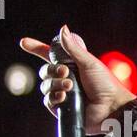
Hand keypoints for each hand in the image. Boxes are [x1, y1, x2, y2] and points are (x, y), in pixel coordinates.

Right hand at [19, 25, 136, 135]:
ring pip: (45, 86)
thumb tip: (63, 28)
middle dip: (52, 71)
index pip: (50, 56)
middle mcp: (66, 79)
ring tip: (70, 87)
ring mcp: (63, 94)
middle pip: (45, 71)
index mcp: (72, 66)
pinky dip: (54, 97)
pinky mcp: (62, 109)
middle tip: (66, 72)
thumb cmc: (106, 84)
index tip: (24, 42)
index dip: (37, 49)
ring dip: (56, 84)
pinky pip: (48, 101)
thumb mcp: (89, 63)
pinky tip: (64, 97)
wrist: (112, 107)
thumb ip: (73, 48)